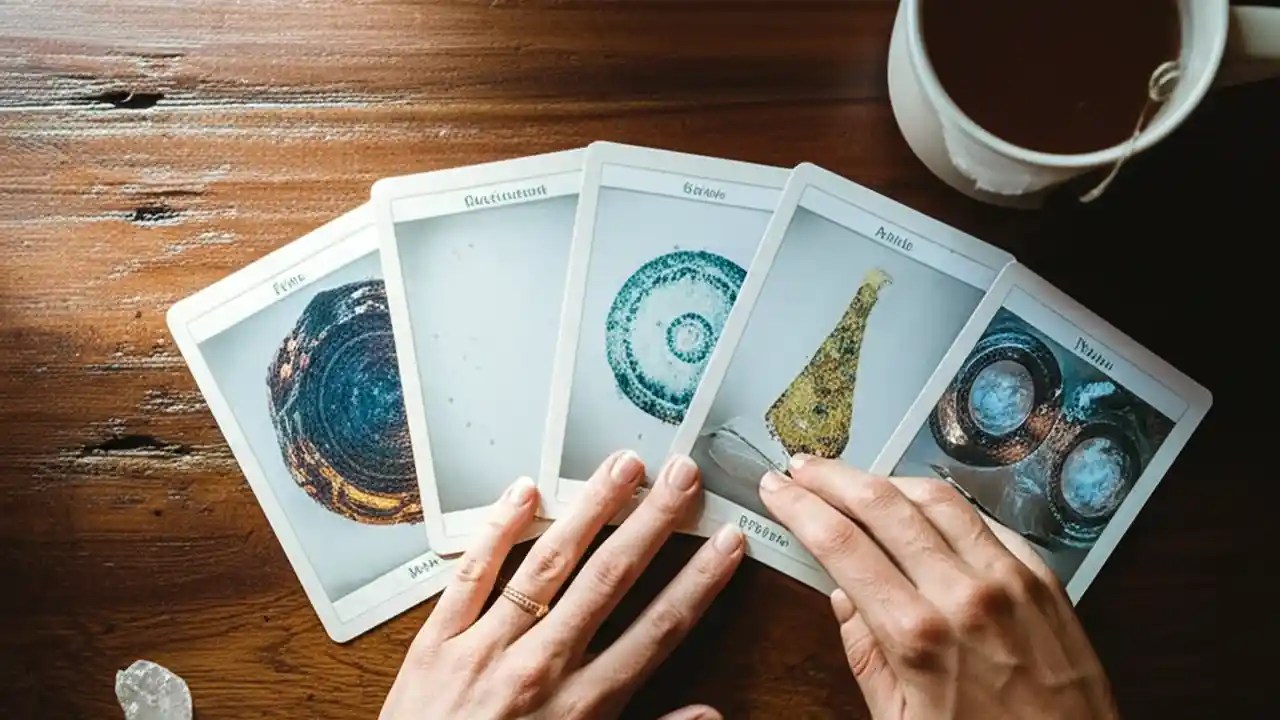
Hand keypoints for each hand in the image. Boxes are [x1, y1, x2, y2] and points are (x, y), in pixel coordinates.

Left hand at [380, 451, 744, 719]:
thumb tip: (707, 717)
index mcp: (583, 705)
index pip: (657, 630)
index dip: (698, 582)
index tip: (725, 543)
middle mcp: (541, 668)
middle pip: (609, 580)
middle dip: (652, 524)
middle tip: (682, 479)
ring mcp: (487, 649)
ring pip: (548, 564)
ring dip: (591, 510)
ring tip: (623, 468)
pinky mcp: (437, 643)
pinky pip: (470, 576)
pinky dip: (498, 531)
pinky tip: (524, 491)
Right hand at [761, 455, 1117, 718]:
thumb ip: (865, 654)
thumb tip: (843, 596)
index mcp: (917, 634)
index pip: (841, 544)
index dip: (800, 507)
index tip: (778, 489)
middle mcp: (963, 593)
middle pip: (882, 504)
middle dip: (833, 477)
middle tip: (803, 467)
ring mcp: (1008, 578)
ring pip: (936, 497)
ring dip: (885, 478)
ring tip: (854, 477)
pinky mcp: (1043, 577)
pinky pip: (984, 519)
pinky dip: (943, 502)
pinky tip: (920, 503)